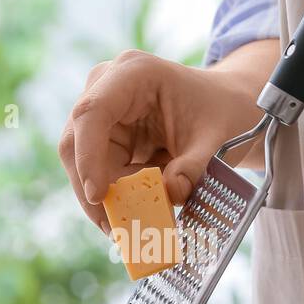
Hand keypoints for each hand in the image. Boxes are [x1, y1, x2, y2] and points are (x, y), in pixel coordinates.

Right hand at [59, 49, 265, 231]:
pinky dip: (115, 196)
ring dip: (106, 197)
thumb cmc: (220, 112)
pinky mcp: (105, 135)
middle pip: (77, 141)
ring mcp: (103, 111)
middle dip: (91, 188)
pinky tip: (136, 214)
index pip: (92, 112)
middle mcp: (108, 87)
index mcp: (134, 73)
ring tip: (132, 227)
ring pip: (83, 162)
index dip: (88, 156)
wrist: (225, 106)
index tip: (99, 196)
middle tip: (113, 229)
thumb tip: (170, 195)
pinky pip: (98, 171)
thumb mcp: (215, 139)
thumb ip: (194, 167)